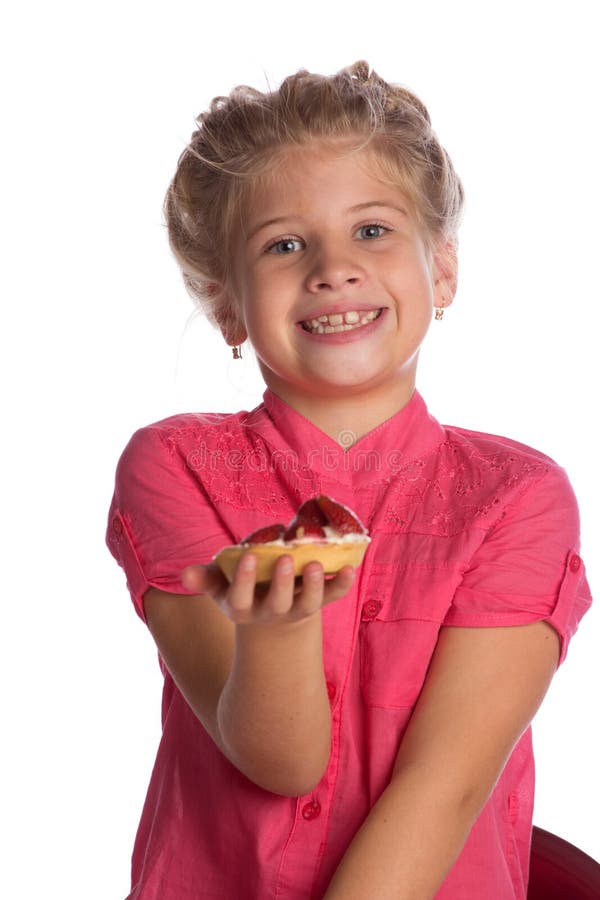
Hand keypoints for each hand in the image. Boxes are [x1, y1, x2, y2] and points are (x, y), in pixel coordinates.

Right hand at [182, 553, 354, 626]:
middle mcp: (271, 612)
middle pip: (277, 603)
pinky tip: (350, 568)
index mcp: (243, 607)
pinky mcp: (319, 603)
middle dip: (280, 583)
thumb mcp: (220, 585)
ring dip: (312, 586)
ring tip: (314, 564)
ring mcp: (297, 610)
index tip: (248, 557)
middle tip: (283, 559)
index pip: (240, 598)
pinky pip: (332, 596)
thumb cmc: (242, 588)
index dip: (244, 580)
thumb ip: (204, 578)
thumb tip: (185, 575)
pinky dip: (341, 584)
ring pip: (306, 604)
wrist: (272, 615)